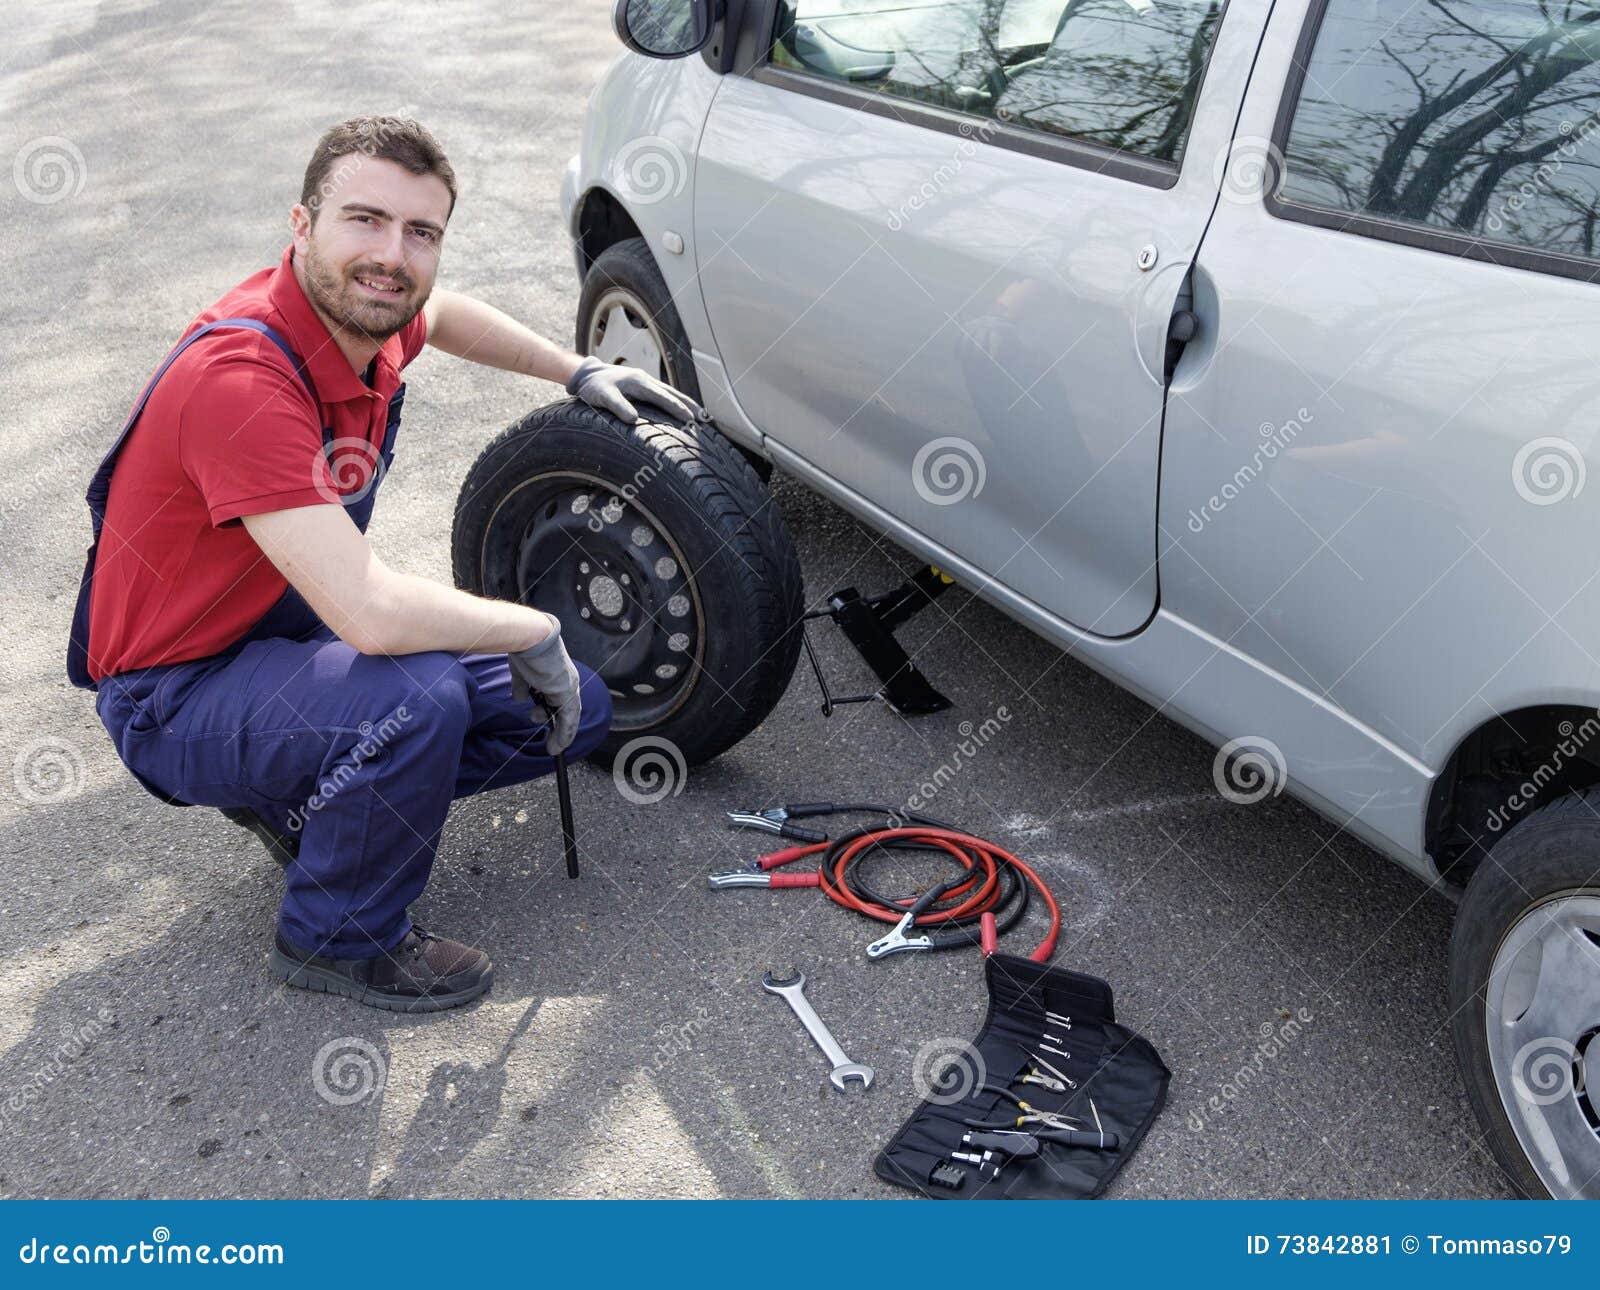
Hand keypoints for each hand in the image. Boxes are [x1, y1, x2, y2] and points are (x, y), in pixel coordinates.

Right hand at [507, 617, 582, 755]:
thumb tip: (518, 700)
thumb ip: (522, 686)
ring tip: (551, 745)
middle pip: (566, 709)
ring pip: (569, 717)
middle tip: (550, 740)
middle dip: (557, 726)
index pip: (558, 697)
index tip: (544, 721)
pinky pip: (569, 719)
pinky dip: (565, 734)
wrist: (529, 638)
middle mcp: (566, 681)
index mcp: (556, 675)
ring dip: (560, 734)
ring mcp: (568, 687)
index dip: (552, 712)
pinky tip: (558, 747)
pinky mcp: (567, 693)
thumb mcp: (521, 673)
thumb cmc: (525, 650)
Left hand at [566, 356, 706, 424]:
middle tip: (705, 420)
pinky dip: (676, 402)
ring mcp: (646, 383)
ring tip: (700, 416)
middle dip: (690, 406)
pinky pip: (664, 395)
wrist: (588, 374)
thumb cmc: (595, 386)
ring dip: (686, 404)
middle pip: (674, 394)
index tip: (691, 420)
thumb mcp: (603, 397)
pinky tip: (681, 411)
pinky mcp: (644, 387)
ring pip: (671, 394)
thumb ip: (618, 406)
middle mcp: (646, 381)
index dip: (678, 409)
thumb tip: (634, 420)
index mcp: (640, 383)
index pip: (664, 398)